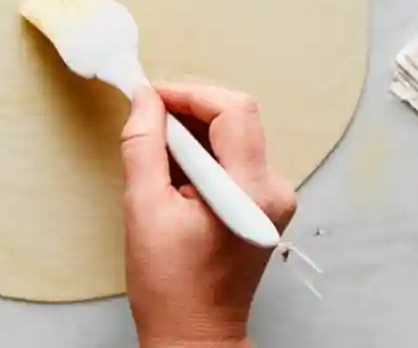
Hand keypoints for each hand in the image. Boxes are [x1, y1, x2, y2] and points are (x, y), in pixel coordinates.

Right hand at [121, 83, 296, 347]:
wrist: (194, 334)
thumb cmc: (169, 284)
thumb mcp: (142, 207)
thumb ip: (143, 144)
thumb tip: (143, 98)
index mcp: (250, 191)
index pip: (233, 110)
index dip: (189, 93)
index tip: (151, 96)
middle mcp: (274, 190)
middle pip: (237, 118)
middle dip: (189, 110)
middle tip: (148, 120)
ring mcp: (274, 198)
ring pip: (235, 136)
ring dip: (194, 133)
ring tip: (157, 153)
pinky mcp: (264, 205)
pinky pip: (235, 158)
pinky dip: (204, 153)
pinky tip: (175, 172)